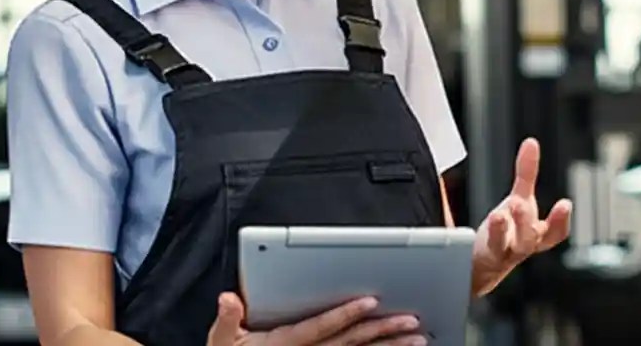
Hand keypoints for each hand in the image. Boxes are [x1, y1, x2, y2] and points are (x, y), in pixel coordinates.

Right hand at [206, 293, 425, 345]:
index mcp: (285, 343)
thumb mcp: (223, 342)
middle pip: (351, 342)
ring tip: (417, 338)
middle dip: (382, 330)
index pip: (321, 327)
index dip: (345, 314)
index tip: (370, 301)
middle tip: (411, 320)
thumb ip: (227, 320)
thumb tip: (228, 298)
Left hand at [471, 137, 571, 296]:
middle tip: (519, 204)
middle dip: (525, 222)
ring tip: (496, 216)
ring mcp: (498, 252)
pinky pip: (477, 247)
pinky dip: (473, 238)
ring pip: (502, 246)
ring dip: (500, 231)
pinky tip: (468, 223)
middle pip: (527, 238)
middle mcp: (519, 245)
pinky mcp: (478, 256)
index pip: (554, 232)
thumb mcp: (520, 200)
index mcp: (534, 233)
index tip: (564, 204)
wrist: (484, 268)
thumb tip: (531, 142)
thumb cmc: (509, 231)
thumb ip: (527, 173)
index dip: (560, 220)